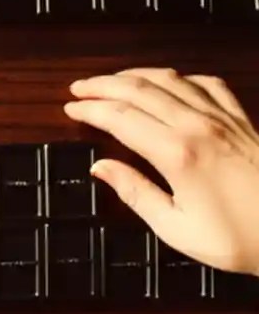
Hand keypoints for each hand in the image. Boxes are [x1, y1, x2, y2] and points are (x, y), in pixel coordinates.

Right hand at [66, 68, 258, 276]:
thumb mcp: (176, 227)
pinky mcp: (242, 120)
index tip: (71, 110)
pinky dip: (181, 77)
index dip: (91, 110)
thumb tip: (101, 168)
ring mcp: (223, 119)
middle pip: (140, 90)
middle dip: (104, 85)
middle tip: (79, 88)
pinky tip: (171, 82)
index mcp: (177, 154)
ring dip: (136, 75)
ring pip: (171, 80)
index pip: (120, 118)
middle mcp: (199, 127)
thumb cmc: (241, 238)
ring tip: (112, 79)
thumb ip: (135, 192)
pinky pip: (208, 84)